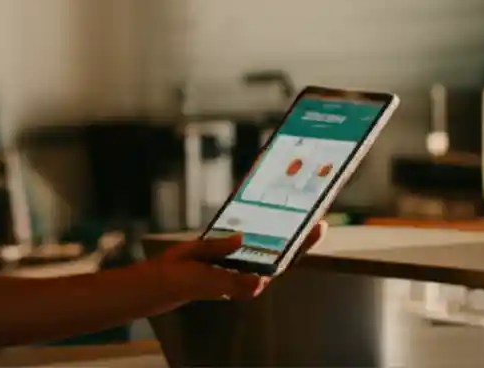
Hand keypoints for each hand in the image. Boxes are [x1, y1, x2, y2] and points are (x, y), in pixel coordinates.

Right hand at [153, 221, 328, 302]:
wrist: (165, 279)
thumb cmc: (187, 281)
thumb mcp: (207, 279)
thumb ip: (231, 281)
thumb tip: (259, 281)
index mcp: (250, 280)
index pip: (283, 260)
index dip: (302, 243)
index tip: (318, 225)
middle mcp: (250, 270)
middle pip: (281, 248)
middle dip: (298, 230)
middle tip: (316, 208)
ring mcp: (241, 260)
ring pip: (266, 239)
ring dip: (279, 223)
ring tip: (293, 202)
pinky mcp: (229, 250)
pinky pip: (247, 232)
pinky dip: (256, 219)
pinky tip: (262, 204)